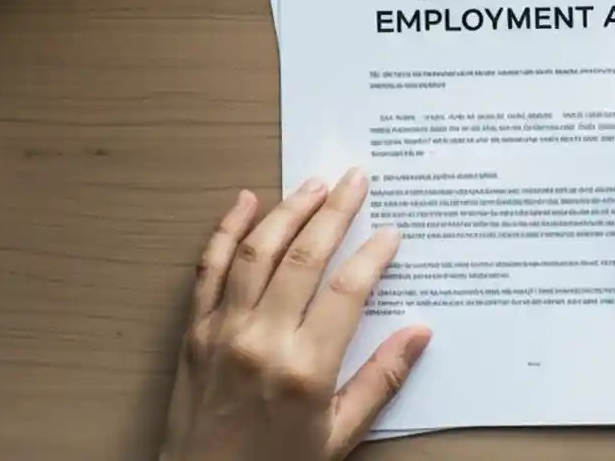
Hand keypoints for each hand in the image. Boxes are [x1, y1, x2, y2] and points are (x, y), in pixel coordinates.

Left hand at [160, 170, 431, 460]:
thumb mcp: (339, 435)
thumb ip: (380, 380)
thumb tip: (420, 334)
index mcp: (305, 369)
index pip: (347, 291)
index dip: (372, 255)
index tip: (389, 232)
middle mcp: (262, 340)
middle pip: (304, 258)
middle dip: (334, 212)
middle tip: (355, 179)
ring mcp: (223, 330)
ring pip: (256, 252)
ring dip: (287, 211)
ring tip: (313, 185)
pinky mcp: (194, 331)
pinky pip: (208, 268)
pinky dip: (226, 230)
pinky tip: (244, 203)